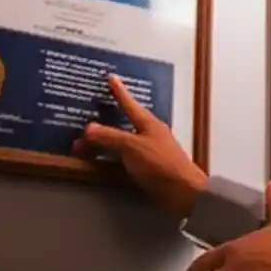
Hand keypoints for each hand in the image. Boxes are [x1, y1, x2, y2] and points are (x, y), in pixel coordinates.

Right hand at [74, 74, 207, 217]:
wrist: (182, 192)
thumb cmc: (159, 164)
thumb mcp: (131, 147)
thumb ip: (109, 137)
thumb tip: (88, 128)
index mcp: (149, 124)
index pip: (130, 103)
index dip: (119, 91)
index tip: (111, 77)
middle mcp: (151, 134)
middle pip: (125, 124)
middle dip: (105, 123)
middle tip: (87, 120)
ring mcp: (151, 152)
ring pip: (124, 142)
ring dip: (106, 142)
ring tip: (88, 143)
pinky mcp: (150, 169)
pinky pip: (126, 158)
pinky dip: (112, 157)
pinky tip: (104, 161)